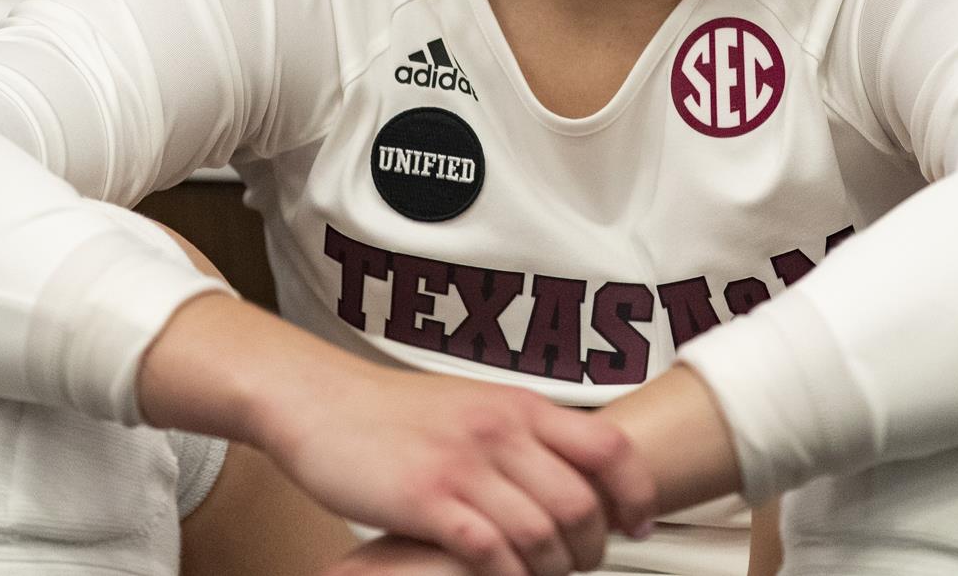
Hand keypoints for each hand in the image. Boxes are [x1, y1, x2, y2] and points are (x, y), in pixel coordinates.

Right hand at [253, 359, 656, 575]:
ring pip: (542, 534)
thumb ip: (522, 431)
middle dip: (593, 549)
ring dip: (551, 570)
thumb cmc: (392, 411)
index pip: (610, 447)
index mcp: (519, 405)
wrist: (319, 399)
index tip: (638, 524)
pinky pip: (490, 552)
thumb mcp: (473, 403)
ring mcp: (464, 465)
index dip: (637, 493)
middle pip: (582, 503)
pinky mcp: (426, 499)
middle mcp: (500, 430)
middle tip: (581, 564)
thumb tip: (573, 466)